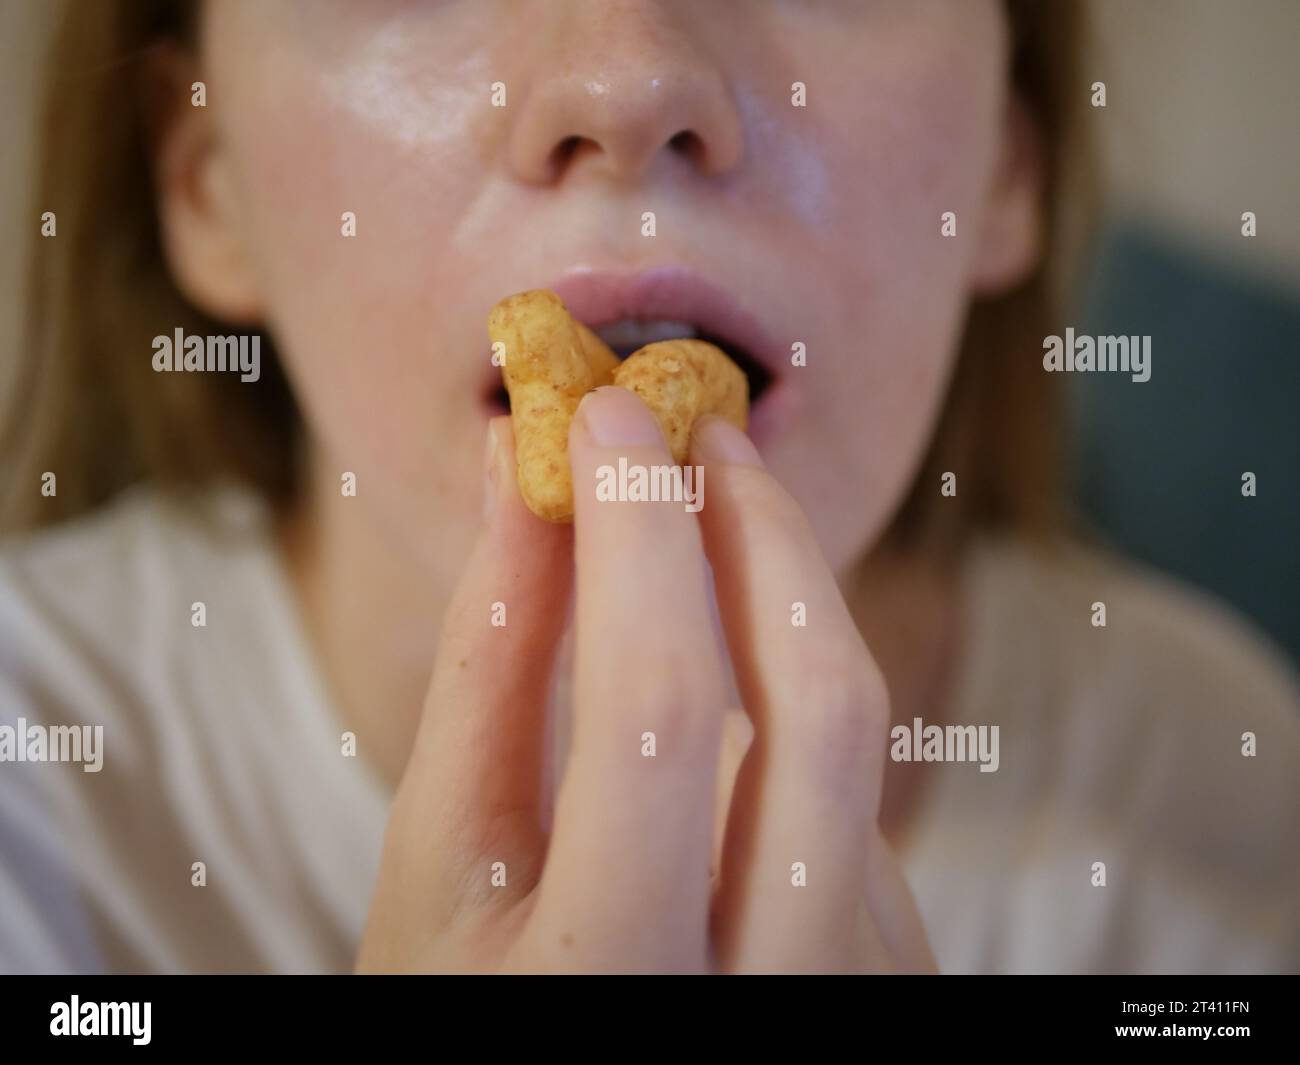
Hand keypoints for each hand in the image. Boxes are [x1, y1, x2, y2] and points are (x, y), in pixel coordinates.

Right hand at [355, 387, 934, 972]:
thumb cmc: (461, 999)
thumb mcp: (441, 865)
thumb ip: (490, 669)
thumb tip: (534, 479)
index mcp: (607, 983)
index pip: (661, 713)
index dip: (640, 534)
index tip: (609, 411)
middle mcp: (767, 1002)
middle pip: (825, 713)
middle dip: (766, 534)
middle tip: (707, 432)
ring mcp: (853, 996)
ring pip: (857, 749)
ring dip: (784, 608)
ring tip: (710, 530)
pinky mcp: (893, 976)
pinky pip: (865, 798)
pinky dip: (798, 707)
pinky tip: (737, 692)